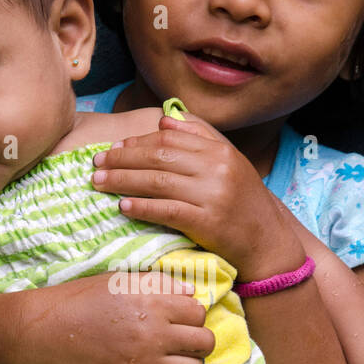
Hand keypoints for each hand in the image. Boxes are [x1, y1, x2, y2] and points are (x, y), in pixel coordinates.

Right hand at [28, 271, 215, 363]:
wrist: (45, 332)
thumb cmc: (81, 300)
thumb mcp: (120, 280)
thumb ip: (159, 283)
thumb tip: (192, 294)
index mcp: (153, 303)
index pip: (199, 312)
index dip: (190, 315)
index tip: (177, 319)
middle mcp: (154, 334)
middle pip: (204, 343)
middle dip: (196, 340)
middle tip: (178, 341)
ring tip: (171, 361)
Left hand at [91, 114, 303, 280]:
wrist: (266, 241)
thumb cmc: (243, 202)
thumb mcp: (228, 163)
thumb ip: (199, 138)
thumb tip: (164, 121)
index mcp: (219, 150)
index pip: (168, 139)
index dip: (137, 141)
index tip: (114, 147)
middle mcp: (217, 168)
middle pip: (158, 157)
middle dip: (122, 158)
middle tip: (97, 163)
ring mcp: (213, 195)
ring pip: (158, 182)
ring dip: (123, 181)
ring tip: (99, 183)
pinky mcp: (207, 222)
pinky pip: (166, 211)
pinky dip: (141, 207)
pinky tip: (122, 206)